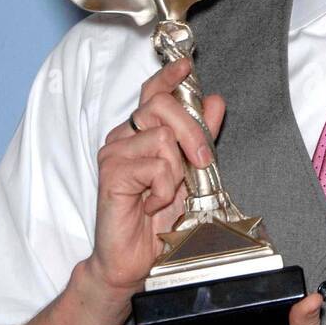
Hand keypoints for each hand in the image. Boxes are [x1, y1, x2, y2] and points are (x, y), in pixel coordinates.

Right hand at [86, 56, 225, 299]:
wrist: (135, 258)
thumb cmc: (158, 218)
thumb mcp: (190, 174)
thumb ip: (201, 137)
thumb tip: (215, 101)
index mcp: (141, 133)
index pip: (152, 92)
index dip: (169, 76)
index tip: (187, 66)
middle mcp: (124, 137)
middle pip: (160, 106)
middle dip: (192, 131)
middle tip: (201, 162)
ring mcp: (114, 153)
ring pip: (161, 138)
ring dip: (176, 172)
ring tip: (166, 195)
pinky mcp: (110, 173)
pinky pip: (153, 166)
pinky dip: (162, 189)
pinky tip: (152, 205)